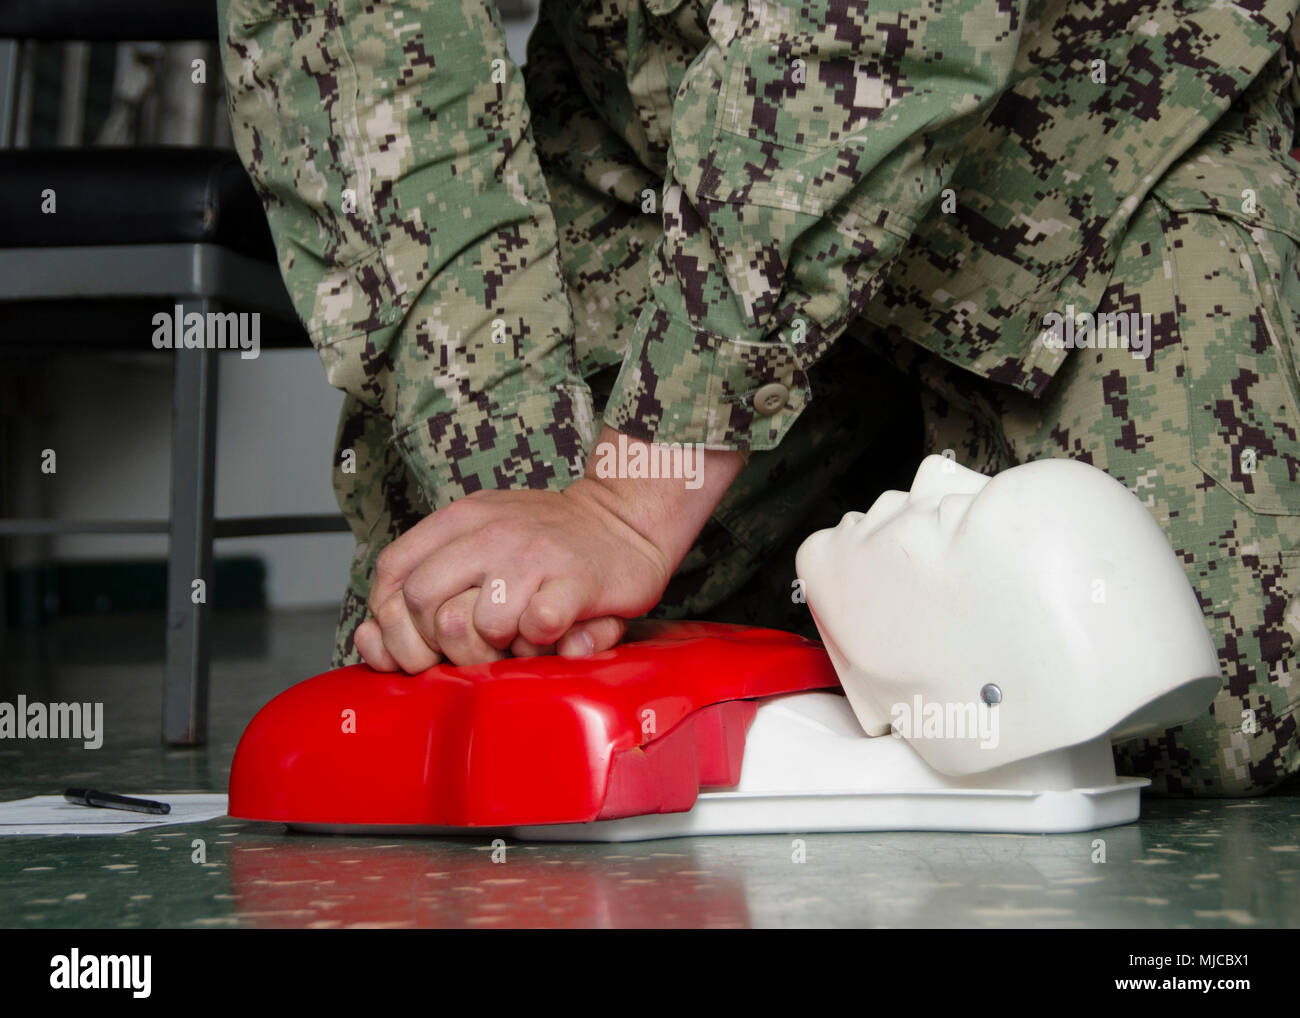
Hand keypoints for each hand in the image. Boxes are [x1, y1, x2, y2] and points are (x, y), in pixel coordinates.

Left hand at [356, 482, 671, 668]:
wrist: (626, 522)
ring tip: (516, 641)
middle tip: (470, 650)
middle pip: (421, 602)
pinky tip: (550, 635)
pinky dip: (539, 642)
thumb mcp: (482, 541)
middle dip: (437, 643)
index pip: (391, 572)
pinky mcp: (576, 579)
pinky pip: (537, 625)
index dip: (392, 622)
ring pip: (478, 622)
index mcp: (462, 519)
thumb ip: (428, 582)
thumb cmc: (548, 546)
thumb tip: (369, 644)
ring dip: (494, 646)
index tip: (418, 644)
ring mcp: (533, 554)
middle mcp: (490, 531)